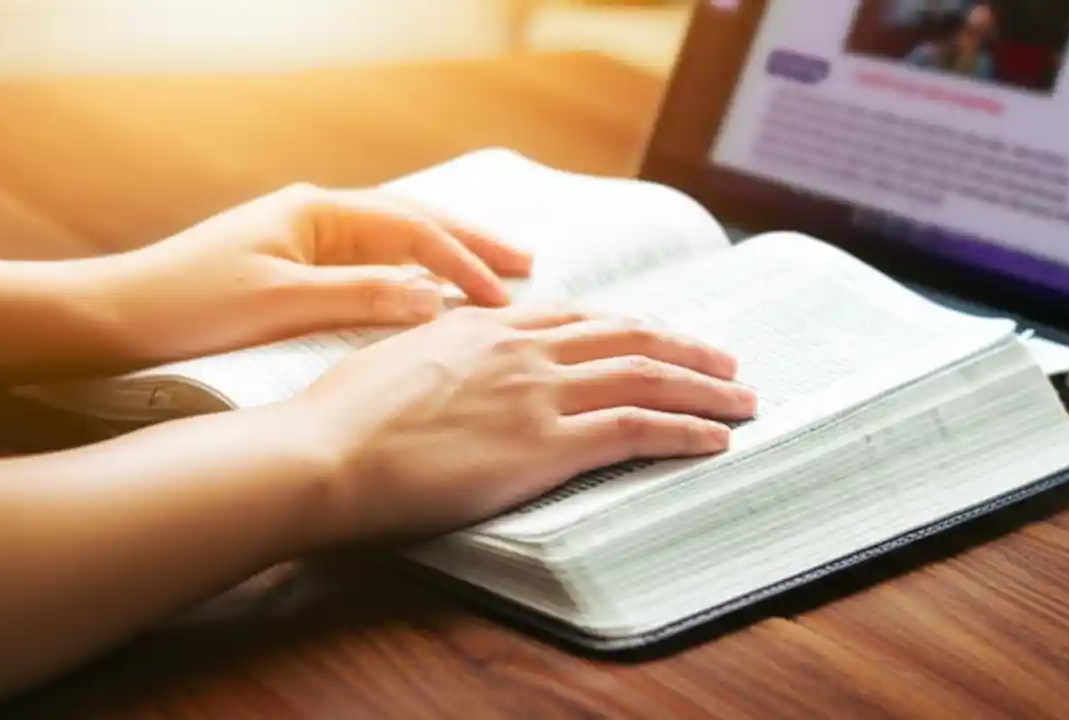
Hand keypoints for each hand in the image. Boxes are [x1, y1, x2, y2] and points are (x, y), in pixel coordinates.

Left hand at [108, 183, 531, 360]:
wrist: (117, 317)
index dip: (463, 263)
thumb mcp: (281, 302)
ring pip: (398, 242)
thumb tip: (436, 300)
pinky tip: (435, 292)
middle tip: (529, 265)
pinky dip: (415, 276)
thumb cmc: (190, 304)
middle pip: (414, 222)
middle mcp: (319, 215)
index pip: (411, 231)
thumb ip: (362, 296)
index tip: (503, 299)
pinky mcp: (299, 267)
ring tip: (499, 271)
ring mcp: (309, 239)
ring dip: (449, 256)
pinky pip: (375, 265)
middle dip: (472, 243)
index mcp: (317, 210)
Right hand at [288, 307, 757, 542]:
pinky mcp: (544, 445)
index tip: (662, 337)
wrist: (323, 453)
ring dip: (705, 387)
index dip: (632, 328)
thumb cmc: (341, 417)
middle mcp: (522, 347)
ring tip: (744, 399)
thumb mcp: (392, 358)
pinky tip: (715, 439)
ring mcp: (537, 393)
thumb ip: (437, 347)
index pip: (580, 318)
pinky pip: (636, 430)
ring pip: (646, 375)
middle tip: (729, 362)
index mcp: (484, 323)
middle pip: (629, 337)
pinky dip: (685, 430)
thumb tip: (446, 349)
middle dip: (688, 349)